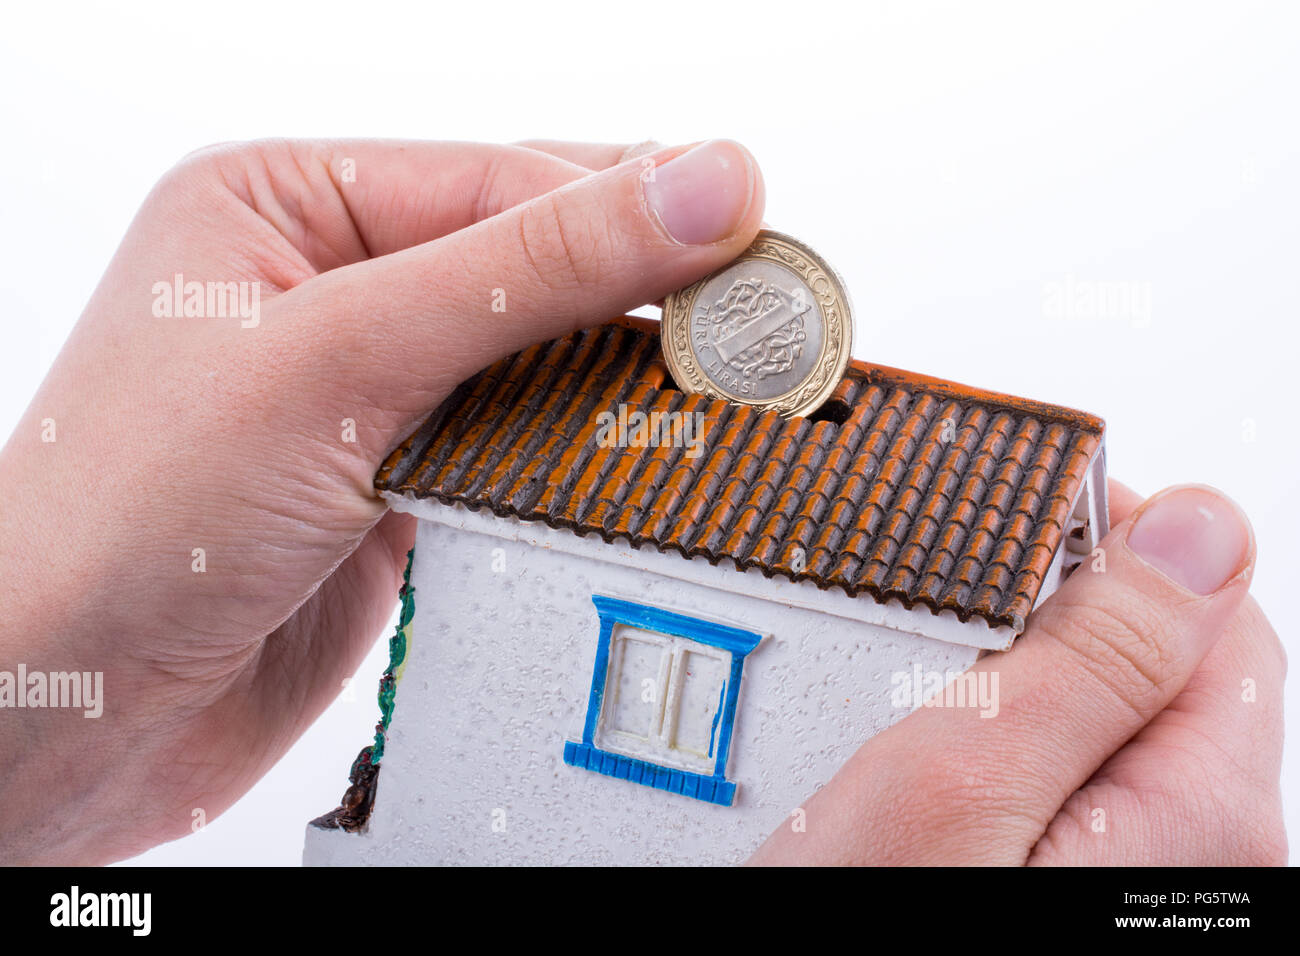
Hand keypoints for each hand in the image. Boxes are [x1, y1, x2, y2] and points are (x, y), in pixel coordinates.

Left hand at [0, 137, 764, 863]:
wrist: (57, 713)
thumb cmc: (125, 517)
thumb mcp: (338, 354)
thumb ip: (530, 270)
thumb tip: (699, 182)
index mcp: (286, 202)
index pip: (505, 181)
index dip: (637, 209)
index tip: (755, 240)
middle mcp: (328, 286)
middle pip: (532, 263)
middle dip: (645, 292)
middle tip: (765, 319)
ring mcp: (368, 392)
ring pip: (537, 361)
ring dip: (624, 384)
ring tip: (726, 392)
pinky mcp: (398, 487)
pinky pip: (520, 449)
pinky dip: (586, 460)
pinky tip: (640, 464)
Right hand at [749, 479, 1286, 864]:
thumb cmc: (869, 922)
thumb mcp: (963, 778)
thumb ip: (1096, 653)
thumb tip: (1201, 528)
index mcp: (1203, 817)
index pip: (1221, 611)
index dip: (1123, 557)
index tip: (1025, 554)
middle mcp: (1205, 857)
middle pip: (1166, 669)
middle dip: (1057, 641)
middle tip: (948, 679)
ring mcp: (1150, 877)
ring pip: (1110, 722)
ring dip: (1024, 700)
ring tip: (930, 744)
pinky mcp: (1093, 881)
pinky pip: (1074, 778)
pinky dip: (1010, 754)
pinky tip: (941, 785)